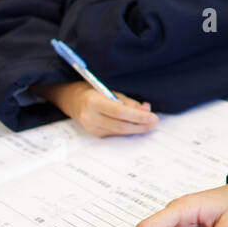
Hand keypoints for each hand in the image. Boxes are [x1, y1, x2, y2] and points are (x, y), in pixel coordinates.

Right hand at [35, 81, 157, 136]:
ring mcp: (91, 127)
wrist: (73, 100)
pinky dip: (127, 130)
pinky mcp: (94, 134)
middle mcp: (89, 117)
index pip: (119, 112)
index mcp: (93, 101)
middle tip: (155, 122)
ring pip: (119, 132)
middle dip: (140, 125)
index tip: (153, 117)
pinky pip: (115, 133)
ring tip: (149, 123)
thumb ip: (130, 103)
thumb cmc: (95, 92)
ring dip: (136, 129)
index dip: (138, 116)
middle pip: (120, 126)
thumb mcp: (111, 92)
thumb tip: (147, 110)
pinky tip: (136, 126)